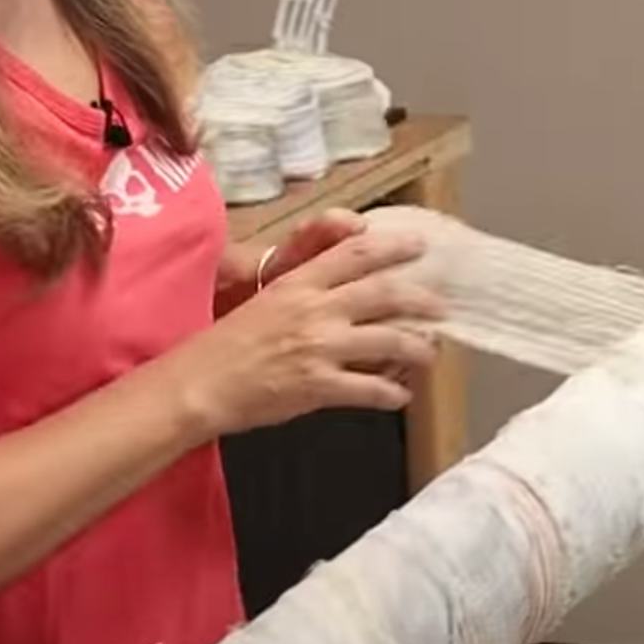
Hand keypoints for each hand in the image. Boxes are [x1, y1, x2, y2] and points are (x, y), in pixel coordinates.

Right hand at [171, 224, 445, 436]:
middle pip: (384, 293)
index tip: (419, 246)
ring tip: (430, 353)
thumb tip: (342, 296)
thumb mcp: (264, 303)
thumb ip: (305, 293)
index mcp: (298, 284)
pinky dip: (392, 394)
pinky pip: (370, 389)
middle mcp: (315, 310)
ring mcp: (320, 348)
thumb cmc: (225, 346)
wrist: (200, 384)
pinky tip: (401, 397)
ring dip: (418, 348)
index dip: (393, 247)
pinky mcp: (319, 386)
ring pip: (388, 340)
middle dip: (421, 298)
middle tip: (442, 306)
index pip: (355, 254)